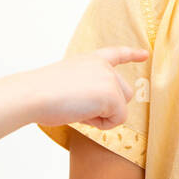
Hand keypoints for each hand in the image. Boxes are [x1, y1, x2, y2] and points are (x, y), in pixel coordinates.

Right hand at [29, 46, 147, 129]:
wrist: (33, 95)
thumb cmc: (42, 93)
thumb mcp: (70, 82)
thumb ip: (89, 86)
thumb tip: (103, 106)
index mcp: (91, 60)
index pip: (116, 54)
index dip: (132, 54)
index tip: (145, 54)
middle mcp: (104, 66)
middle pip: (124, 93)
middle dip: (108, 107)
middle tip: (79, 107)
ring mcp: (110, 79)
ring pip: (121, 108)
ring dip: (103, 116)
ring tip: (78, 109)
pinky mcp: (112, 96)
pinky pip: (117, 120)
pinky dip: (102, 125)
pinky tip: (82, 115)